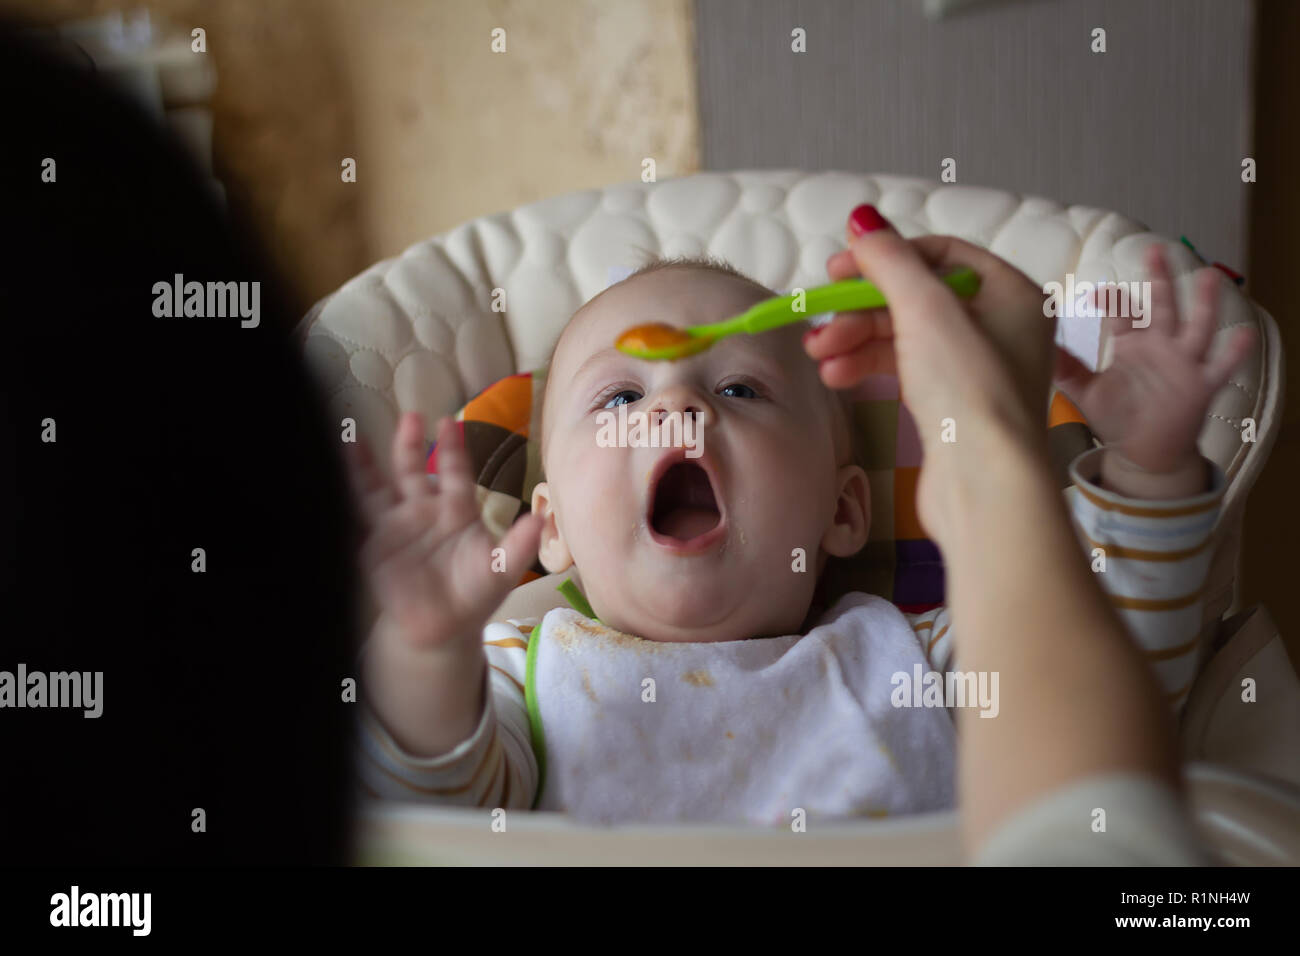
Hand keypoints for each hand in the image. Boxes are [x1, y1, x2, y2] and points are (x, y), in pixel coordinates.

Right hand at [344, 412, 542, 652]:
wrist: (443, 628)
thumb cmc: (475, 594)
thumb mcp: (501, 571)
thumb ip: (518, 546)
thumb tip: (540, 520)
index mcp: (456, 509)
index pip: (453, 471)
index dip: (451, 449)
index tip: (449, 423)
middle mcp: (423, 509)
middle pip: (413, 470)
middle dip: (410, 445)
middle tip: (411, 417)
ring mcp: (395, 525)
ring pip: (379, 487)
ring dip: (368, 465)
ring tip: (355, 439)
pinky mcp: (373, 545)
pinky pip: (358, 516)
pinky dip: (345, 496)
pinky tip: (332, 477)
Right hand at [803, 206, 1056, 539]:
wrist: (986, 484)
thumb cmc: (969, 391)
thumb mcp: (924, 309)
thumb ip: (889, 259)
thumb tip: (862, 218)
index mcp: (1011, 293)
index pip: (939, 254)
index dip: (885, 256)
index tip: (837, 270)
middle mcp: (1002, 327)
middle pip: (916, 297)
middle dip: (860, 310)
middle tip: (818, 324)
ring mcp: (979, 370)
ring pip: (906, 336)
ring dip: (856, 341)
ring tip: (818, 358)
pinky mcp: (956, 407)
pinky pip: (907, 370)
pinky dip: (870, 368)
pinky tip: (837, 377)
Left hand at [1053, 244, 1254, 474]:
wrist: (1145, 452)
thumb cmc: (1118, 418)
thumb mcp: (1087, 394)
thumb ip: (1067, 370)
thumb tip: (1040, 349)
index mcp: (1131, 346)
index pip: (1122, 315)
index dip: (1112, 302)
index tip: (1100, 292)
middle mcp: (1160, 348)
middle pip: (1162, 307)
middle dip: (1160, 280)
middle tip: (1156, 249)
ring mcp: (1183, 364)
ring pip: (1196, 328)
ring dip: (1203, 304)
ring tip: (1208, 276)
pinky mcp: (1201, 386)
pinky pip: (1221, 366)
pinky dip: (1233, 353)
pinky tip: (1243, 334)